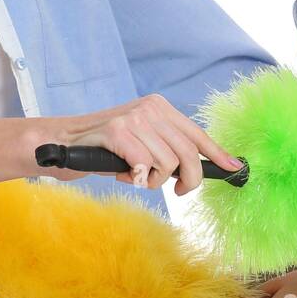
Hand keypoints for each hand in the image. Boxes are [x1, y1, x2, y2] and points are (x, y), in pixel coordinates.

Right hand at [59, 93, 245, 194]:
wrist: (62, 143)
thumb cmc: (106, 149)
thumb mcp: (142, 143)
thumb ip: (167, 149)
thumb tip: (199, 170)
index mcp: (160, 107)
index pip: (197, 133)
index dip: (218, 154)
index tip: (234, 168)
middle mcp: (150, 108)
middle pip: (189, 153)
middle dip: (188, 179)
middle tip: (176, 190)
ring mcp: (134, 118)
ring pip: (168, 164)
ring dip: (153, 181)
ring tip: (134, 175)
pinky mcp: (118, 132)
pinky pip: (144, 166)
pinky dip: (136, 178)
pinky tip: (122, 173)